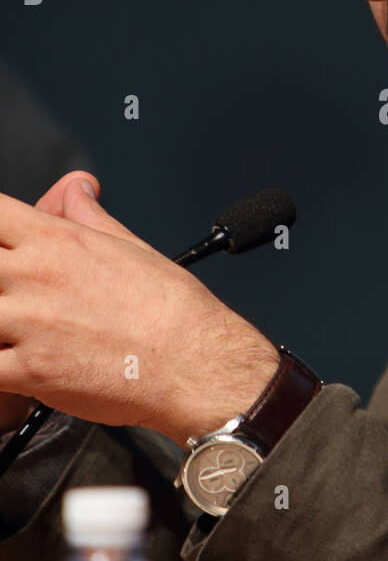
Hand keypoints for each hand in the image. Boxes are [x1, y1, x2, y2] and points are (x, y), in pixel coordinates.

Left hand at [0, 171, 281, 445]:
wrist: (194, 362)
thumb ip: (88, 215)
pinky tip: (12, 365)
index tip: (2, 245)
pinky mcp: (30, 371)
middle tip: (9, 294)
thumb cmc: (171, 310)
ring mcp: (29, 322)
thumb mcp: (129, 244)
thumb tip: (77, 190)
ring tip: (12, 332)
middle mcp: (35, 274)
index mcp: (56, 239)